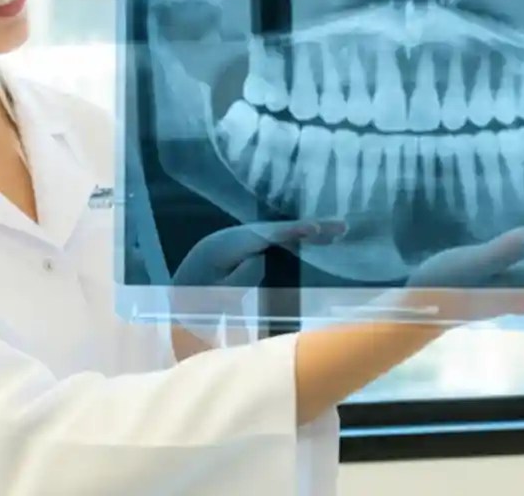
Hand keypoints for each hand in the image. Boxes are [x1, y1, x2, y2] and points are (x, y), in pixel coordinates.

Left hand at [169, 219, 346, 322]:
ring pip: (281, 234)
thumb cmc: (196, 297)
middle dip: (309, 227)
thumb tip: (262, 259)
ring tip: (338, 232)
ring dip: (307, 232)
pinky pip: (277, 241)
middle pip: (278, 229)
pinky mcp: (250, 247)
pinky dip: (297, 239)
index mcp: (227, 245)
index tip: (314, 228)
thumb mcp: (214, 294)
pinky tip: (315, 240)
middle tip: (342, 226)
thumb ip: (238, 278)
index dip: (291, 231)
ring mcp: (244, 239)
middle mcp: (237, 236)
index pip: (265, 235)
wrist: (182, 289)